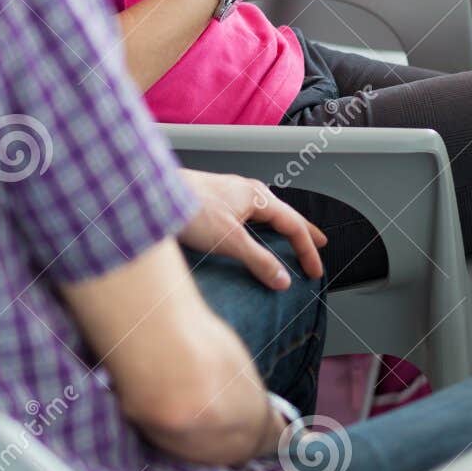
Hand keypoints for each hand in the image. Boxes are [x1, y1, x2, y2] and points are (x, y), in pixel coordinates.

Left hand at [177, 169, 327, 289]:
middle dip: (303, 231)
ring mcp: (232, 194)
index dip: (307, 250)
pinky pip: (250, 214)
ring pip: (266, 213)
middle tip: (319, 244)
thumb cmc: (188, 208)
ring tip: (290, 239)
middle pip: (285, 214)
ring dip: (281, 227)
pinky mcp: (216, 201)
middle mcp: (248, 191)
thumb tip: (282, 279)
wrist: (152, 193)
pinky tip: (252, 232)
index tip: (314, 271)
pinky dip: (262, 226)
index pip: (293, 225)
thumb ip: (257, 260)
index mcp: (257, 196)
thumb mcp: (228, 239)